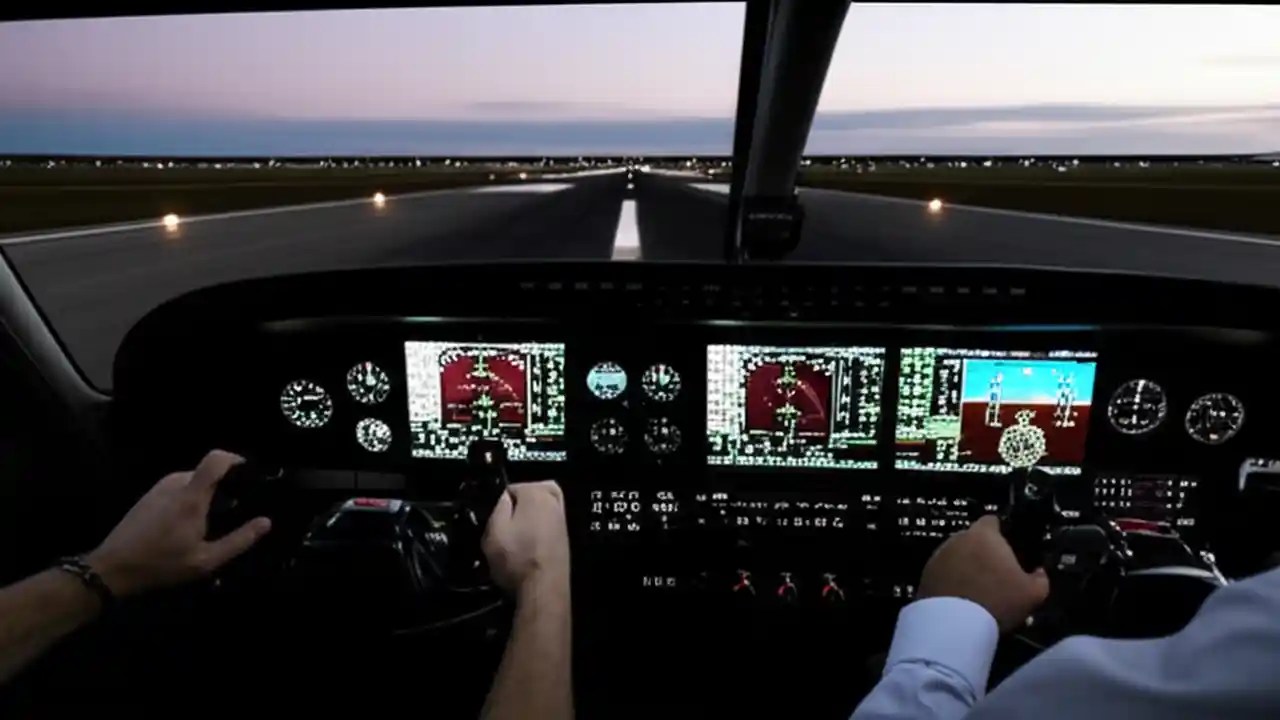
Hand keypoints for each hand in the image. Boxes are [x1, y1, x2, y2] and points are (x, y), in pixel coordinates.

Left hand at [86, 450, 271, 596]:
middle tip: (233, 510)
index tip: (249, 473)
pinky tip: (186, 524)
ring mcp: (158, 488)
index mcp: (191, 496)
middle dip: (224, 485)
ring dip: (205, 493)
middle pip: (207, 471)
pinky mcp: (148, 496)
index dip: (236, 459)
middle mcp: (175, 483)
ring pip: (192, 480)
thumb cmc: (162, 564)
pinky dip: (189, 497)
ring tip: (211, 520)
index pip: (216, 459)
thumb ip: (239, 540)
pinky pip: (177, 488)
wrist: (112, 569)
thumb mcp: (206, 561)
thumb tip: (266, 521)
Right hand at [482, 481, 568, 596]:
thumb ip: (498, 506)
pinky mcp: (566, 536)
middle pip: (529, 495)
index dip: (498, 504)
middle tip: (506, 527)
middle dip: (517, 507)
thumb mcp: (494, 531)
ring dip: (529, 518)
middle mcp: (554, 500)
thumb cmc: (517, 558)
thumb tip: (505, 495)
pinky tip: (529, 545)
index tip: (494, 521)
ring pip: (540, 509)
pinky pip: (548, 523)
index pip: (510, 487)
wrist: (544, 589)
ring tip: (516, 536)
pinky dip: (538, 529)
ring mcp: (563, 519)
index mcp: (537, 492)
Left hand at [918, 515, 1049, 631]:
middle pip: (972, 538)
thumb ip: (1041, 578)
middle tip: (995, 573)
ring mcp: (937, 556)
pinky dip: (951, 580)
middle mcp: (957, 538)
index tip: (1008, 548)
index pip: (991, 521)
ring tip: (977, 588)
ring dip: (965, 566)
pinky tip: (960, 598)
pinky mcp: (924, 574)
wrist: (953, 624)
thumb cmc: (997, 600)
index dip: (1001, 532)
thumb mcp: (1032, 593)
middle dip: (982, 551)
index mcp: (984, 534)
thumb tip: (1039, 572)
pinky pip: (943, 572)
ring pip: (956, 555)